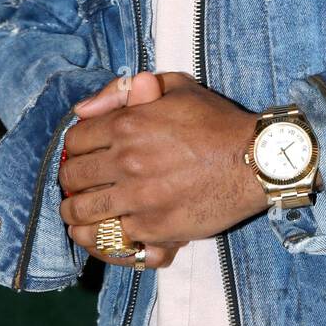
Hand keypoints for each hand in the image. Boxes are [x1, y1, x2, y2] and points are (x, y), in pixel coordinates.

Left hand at [58, 71, 266, 263]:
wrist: (254, 160)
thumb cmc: (215, 121)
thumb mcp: (175, 86)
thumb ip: (124, 90)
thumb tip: (83, 109)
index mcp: (128, 124)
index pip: (74, 141)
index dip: (75, 148)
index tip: (83, 155)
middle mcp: (127, 161)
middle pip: (72, 177)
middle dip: (71, 180)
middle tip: (80, 184)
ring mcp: (138, 197)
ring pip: (81, 213)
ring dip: (76, 213)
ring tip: (81, 213)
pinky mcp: (154, 228)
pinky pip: (110, 238)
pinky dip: (102, 237)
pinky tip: (105, 231)